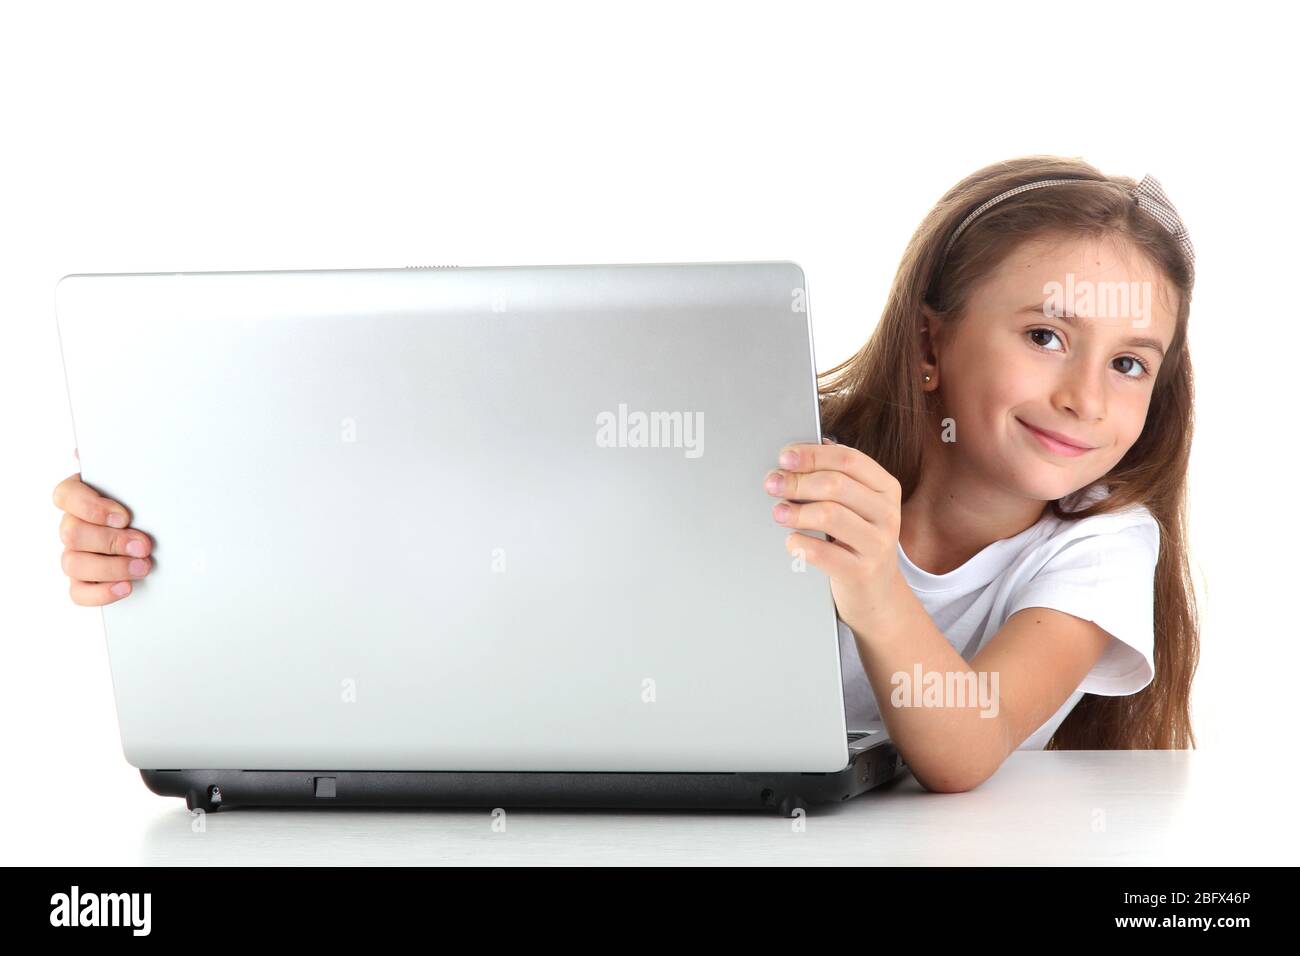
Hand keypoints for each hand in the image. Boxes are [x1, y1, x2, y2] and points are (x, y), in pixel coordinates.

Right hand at [53, 468, 152, 605]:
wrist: (161, 532)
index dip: (92, 507)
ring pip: (73, 563)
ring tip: (143, 566)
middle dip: (111, 541)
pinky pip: (78, 592)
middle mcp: (72, 524)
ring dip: (111, 566)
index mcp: (80, 495)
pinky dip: (101, 593)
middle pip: (71, 534)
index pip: (66, 495)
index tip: (124, 516)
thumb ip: (125, 467)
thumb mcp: (141, 483)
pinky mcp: (83, 580)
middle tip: (144, 545)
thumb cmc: (147, 503)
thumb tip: (95, 451)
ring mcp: (75, 554)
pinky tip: (125, 587)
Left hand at [764, 440, 904, 633]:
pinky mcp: (862, 572)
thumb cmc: (857, 540)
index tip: (785, 457)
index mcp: (886, 488)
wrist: (875, 592)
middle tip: (773, 484)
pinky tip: (791, 541)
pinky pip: (823, 552)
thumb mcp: (856, 506)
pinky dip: (800, 543)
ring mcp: (878, 545)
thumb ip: (836, 478)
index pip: (849, 459)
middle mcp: (888, 514)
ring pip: (829, 515)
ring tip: (779, 512)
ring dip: (796, 511)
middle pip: (836, 485)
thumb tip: (798, 454)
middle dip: (797, 482)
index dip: (812, 455)